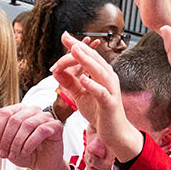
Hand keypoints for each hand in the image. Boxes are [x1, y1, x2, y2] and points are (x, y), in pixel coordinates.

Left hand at [0, 102, 68, 169]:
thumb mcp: (5, 148)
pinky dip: (30, 143)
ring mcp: (46, 116)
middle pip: (15, 119)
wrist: (42, 165)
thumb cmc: (24, 153)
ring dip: (17, 143)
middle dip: (7, 139)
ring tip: (14, 155)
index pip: (4, 113)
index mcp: (19, 110)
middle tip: (4, 154)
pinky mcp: (56, 126)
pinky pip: (41, 131)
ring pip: (27, 125)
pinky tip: (25, 152)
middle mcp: (33, 109)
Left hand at [52, 33, 141, 160]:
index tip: (64, 37)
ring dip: (86, 60)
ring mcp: (110, 90)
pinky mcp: (110, 103)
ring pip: (99, 71)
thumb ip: (69, 82)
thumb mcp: (80, 95)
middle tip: (66, 38)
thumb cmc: (99, 112)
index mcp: (102, 73)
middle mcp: (108, 78)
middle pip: (93, 59)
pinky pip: (101, 92)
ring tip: (74, 50)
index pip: (88, 56)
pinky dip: (92, 85)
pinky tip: (83, 79)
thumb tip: (55, 71)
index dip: (76, 46)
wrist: (115, 133)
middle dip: (79, 48)